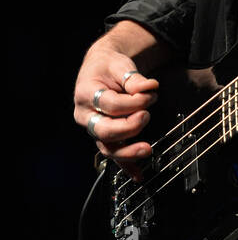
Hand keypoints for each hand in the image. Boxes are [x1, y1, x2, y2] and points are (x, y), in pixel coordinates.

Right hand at [73, 37, 159, 178]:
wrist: (100, 69)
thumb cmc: (108, 67)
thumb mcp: (120, 65)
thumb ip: (133, 78)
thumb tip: (149, 87)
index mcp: (86, 94)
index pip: (110, 105)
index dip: (133, 102)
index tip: (150, 94)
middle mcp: (85, 115)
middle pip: (104, 130)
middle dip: (129, 127)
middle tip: (146, 116)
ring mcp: (93, 129)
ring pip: (107, 147)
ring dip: (127, 152)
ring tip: (147, 150)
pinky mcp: (103, 137)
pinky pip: (113, 154)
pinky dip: (126, 166)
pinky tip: (138, 175)